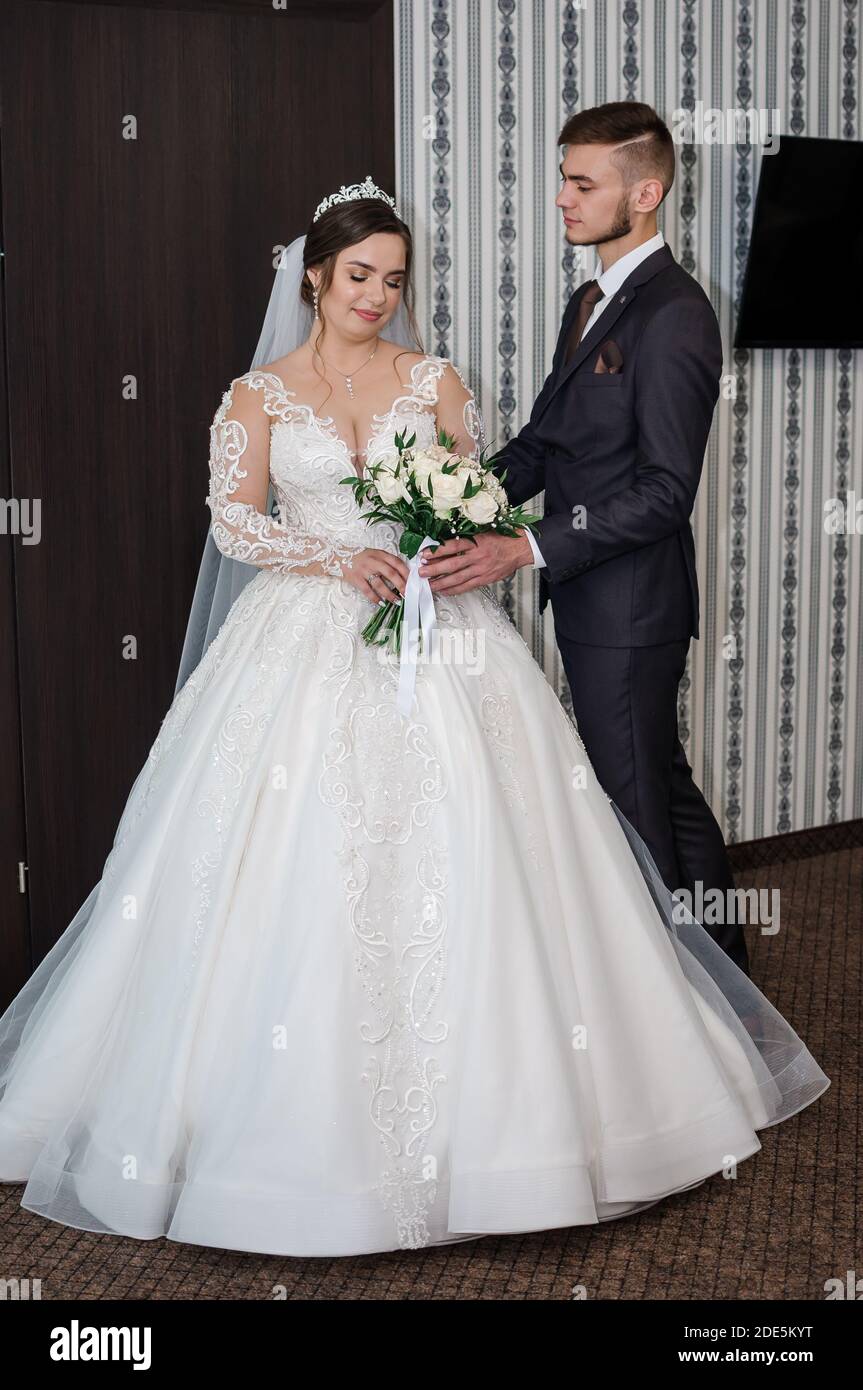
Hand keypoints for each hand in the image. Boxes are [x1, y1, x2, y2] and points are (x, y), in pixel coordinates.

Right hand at [342, 548, 409, 603]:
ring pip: (380, 584)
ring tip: (396, 601)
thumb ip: (387, 561)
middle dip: (401, 585)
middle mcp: (373, 561)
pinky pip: (367, 590)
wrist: (339, 556)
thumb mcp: (375, 553)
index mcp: (380, 554)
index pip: (397, 563)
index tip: (412, 582)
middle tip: (407, 594)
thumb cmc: (361, 556)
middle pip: (391, 574)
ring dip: (389, 594)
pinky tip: (381, 603)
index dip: (406, 573)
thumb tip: (403, 574)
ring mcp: (364, 570)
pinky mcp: (356, 578)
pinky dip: (375, 598)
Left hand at [418, 531, 533, 594]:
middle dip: (434, 570)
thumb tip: (445, 545)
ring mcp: (481, 569)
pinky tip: (445, 591)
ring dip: (441, 583)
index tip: (424, 555)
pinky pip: (467, 587)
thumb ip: (466, 538)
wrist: (520, 548)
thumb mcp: (483, 533)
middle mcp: (477, 556)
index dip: (437, 551)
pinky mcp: (485, 579)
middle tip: (422, 573)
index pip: (452, 546)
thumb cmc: (501, 539)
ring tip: (429, 585)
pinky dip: (454, 590)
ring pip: (457, 578)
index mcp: (476, 542)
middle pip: (452, 565)